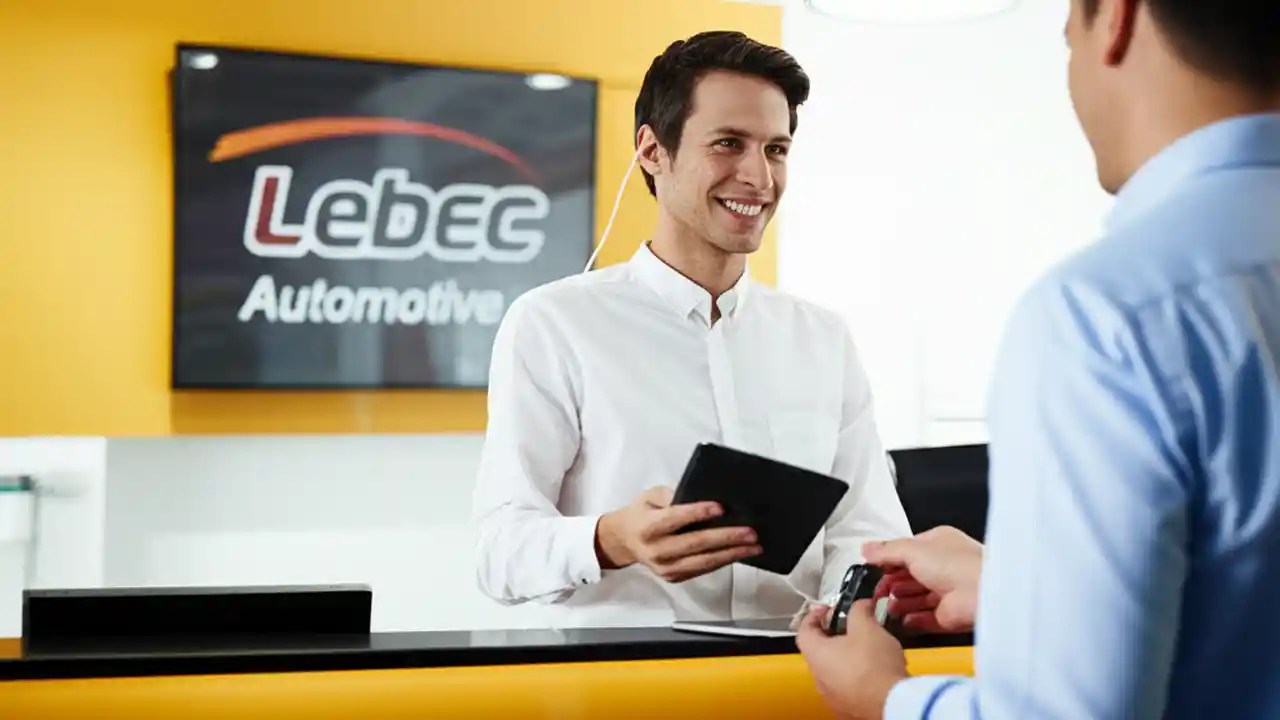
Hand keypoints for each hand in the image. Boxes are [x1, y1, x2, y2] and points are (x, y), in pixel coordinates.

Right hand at [595, 487, 761, 581]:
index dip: (699, 512)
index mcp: (648, 527)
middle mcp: (656, 550)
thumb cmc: (641, 514)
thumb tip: (702, 496)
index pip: (676, 518)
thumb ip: (672, 495)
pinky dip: (723, 561)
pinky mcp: (674, 577)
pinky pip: (703, 569)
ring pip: (703, 561)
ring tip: (753, 546)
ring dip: (732, 554)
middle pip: (696, 543)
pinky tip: (739, 553)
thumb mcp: (650, 496)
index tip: (720, 507)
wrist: (623, 540)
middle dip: (726, 537)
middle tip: (750, 531)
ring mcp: (666, 567)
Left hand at [796, 601, 906, 719]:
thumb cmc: (875, 665)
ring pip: (833, 671)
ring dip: (846, 658)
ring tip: (867, 650)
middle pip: (818, 651)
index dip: (814, 616)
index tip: (827, 610)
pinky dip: (856, 677)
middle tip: (850, 627)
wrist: (893, 702)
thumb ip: (859, 610)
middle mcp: (818, 677)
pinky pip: (847, 688)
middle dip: (833, 636)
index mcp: (815, 654)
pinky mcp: (848, 709)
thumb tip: (861, 605)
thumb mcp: (867, 626)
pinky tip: (874, 672)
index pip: (803, 630)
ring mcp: (832, 696)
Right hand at [863, 526, 983, 633]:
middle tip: (875, 591)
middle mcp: (943, 568)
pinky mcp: (948, 616)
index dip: (889, 561)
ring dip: (899, 603)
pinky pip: (926, 619)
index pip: (907, 552)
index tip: (872, 569)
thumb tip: (867, 549)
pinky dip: (913, 620)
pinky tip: (902, 620)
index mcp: (937, 545)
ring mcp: (947, 593)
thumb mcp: (912, 549)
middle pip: (909, 577)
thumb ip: (887, 550)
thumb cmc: (959, 564)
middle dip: (891, 584)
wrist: (983, 593)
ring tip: (885, 606)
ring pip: (916, 599)